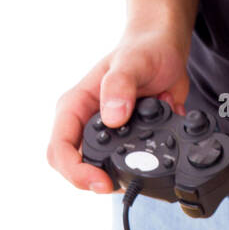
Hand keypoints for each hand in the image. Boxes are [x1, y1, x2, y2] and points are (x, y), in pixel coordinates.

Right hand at [46, 26, 190, 192]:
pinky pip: (137, 159)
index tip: (100, 182)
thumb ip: (120, 85)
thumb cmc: (143, 48)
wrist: (167, 47)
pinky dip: (155, 153)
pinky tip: (168, 129)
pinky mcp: (130, 139)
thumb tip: (112, 117)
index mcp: (76, 106)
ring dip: (133, 164)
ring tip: (154, 142)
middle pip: (78, 166)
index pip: (60, 148)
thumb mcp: (132, 62)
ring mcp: (109, 133)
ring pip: (107, 167)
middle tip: (125, 182)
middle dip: (100, 179)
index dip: (76, 172)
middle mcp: (87, 123)